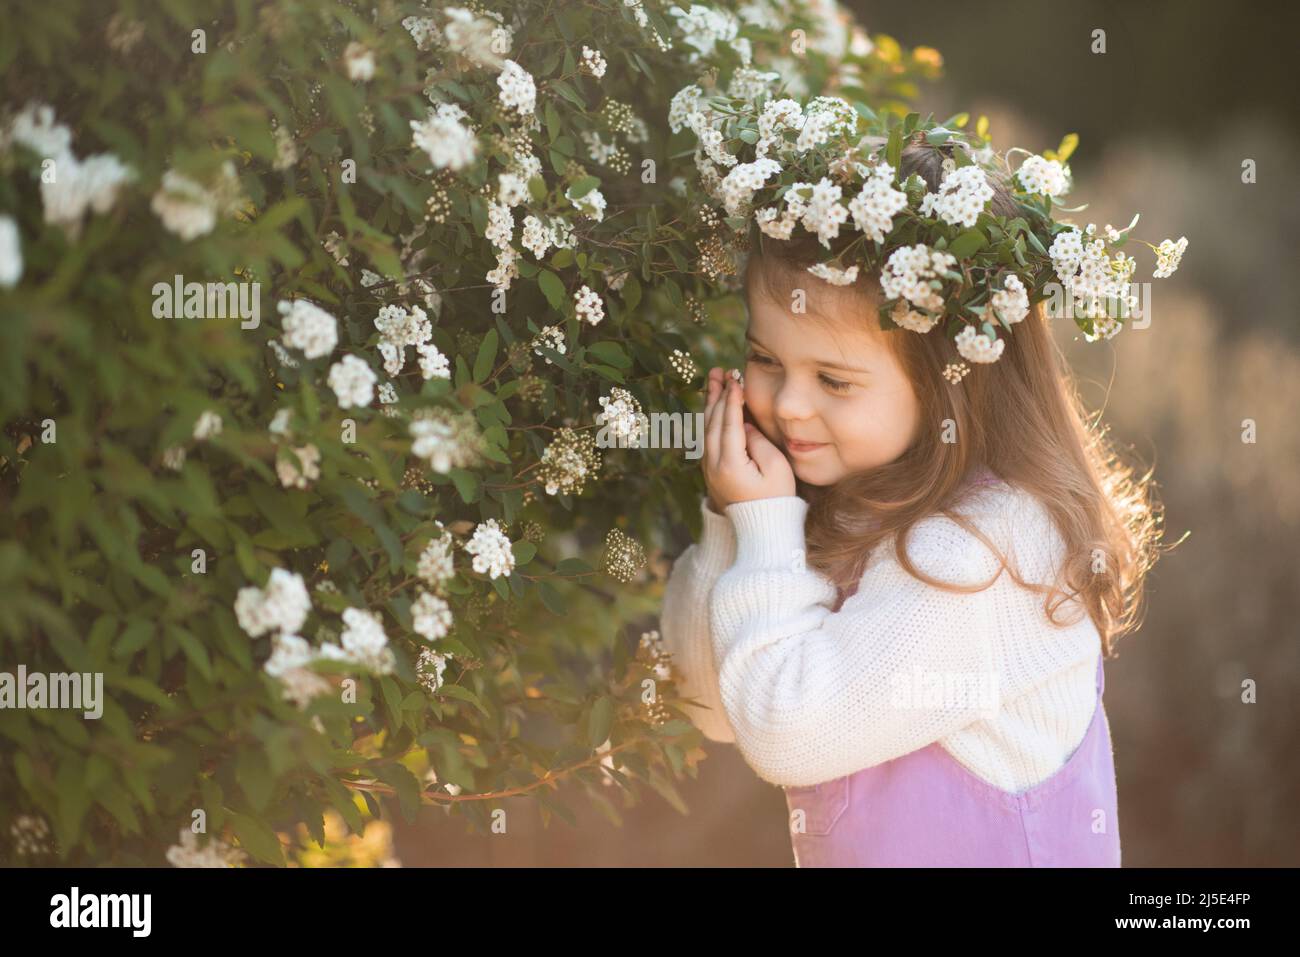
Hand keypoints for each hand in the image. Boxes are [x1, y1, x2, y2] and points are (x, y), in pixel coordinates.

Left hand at [702, 367, 795, 509]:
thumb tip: (743, 424)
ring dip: (711, 404)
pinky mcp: (712, 472)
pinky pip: (708, 439)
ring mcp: (710, 470)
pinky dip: (711, 419)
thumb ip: (758, 441)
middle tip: (719, 371)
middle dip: (717, 395)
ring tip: (713, 381)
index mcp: (731, 464)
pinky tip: (715, 406)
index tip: (734, 378)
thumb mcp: (776, 467)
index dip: (732, 399)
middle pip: (712, 423)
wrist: (762, 530)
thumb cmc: (776, 499)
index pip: (729, 423)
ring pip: (706, 430)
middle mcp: (714, 466)